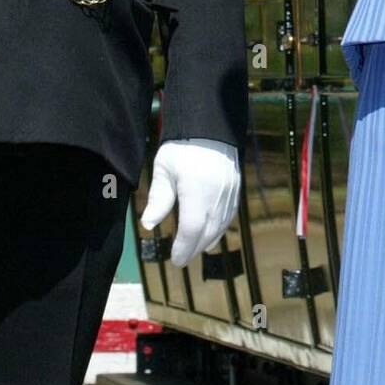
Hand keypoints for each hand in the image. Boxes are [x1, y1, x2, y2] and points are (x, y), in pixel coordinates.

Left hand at [140, 137, 239, 268]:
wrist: (211, 124)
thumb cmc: (182, 145)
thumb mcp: (164, 168)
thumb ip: (159, 198)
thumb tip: (148, 224)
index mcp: (197, 191)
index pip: (192, 229)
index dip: (184, 248)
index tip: (175, 259)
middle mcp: (216, 195)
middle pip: (208, 233)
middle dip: (194, 248)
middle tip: (181, 258)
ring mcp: (229, 193)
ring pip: (220, 227)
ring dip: (207, 241)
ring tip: (193, 249)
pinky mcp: (236, 189)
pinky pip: (229, 216)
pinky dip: (219, 229)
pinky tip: (210, 233)